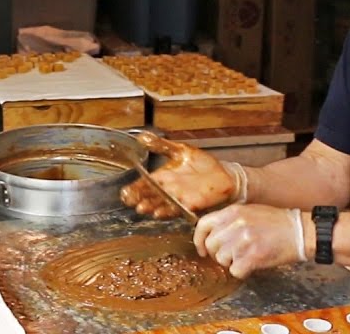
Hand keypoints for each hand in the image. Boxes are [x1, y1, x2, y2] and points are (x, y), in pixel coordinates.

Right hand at [119, 131, 240, 218]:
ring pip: (160, 204)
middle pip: (150, 196)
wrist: (224, 175)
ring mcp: (178, 198)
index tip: (125, 192)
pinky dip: (167, 212)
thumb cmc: (203, 164)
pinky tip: (158, 213)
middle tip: (130, 200)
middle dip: (139, 199)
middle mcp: (168, 190)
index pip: (144, 184)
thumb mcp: (180, 150)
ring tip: (142, 207)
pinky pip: (177, 209)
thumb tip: (142, 137)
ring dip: (151, 207)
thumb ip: (162, 145)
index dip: (134, 188)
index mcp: (163, 176)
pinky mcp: (191, 204)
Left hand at [194, 204, 308, 278]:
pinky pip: (235, 270)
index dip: (198, 239)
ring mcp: (244, 240)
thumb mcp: (249, 211)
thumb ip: (229, 219)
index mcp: (232, 211)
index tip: (202, 249)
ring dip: (231, 263)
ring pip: (222, 259)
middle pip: (211, 245)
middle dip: (218, 254)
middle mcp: (235, 224)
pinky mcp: (254, 256)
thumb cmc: (276, 222)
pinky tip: (251, 265)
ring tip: (244, 258)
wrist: (300, 231)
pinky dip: (241, 272)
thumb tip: (213, 234)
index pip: (203, 225)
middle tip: (231, 255)